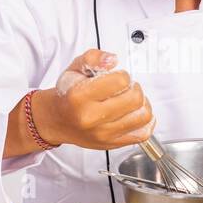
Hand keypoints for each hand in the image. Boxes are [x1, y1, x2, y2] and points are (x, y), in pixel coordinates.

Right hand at [28, 48, 154, 149]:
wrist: (56, 120)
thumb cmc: (67, 95)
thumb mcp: (74, 69)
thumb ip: (93, 58)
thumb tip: (112, 60)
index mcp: (80, 97)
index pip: (120, 81)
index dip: (122, 75)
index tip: (117, 77)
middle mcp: (91, 118)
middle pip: (134, 98)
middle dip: (134, 88)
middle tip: (126, 87)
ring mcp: (103, 134)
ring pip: (143, 116)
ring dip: (142, 103)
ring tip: (132, 99)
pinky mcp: (112, 144)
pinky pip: (142, 134)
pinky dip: (146, 122)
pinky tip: (136, 114)